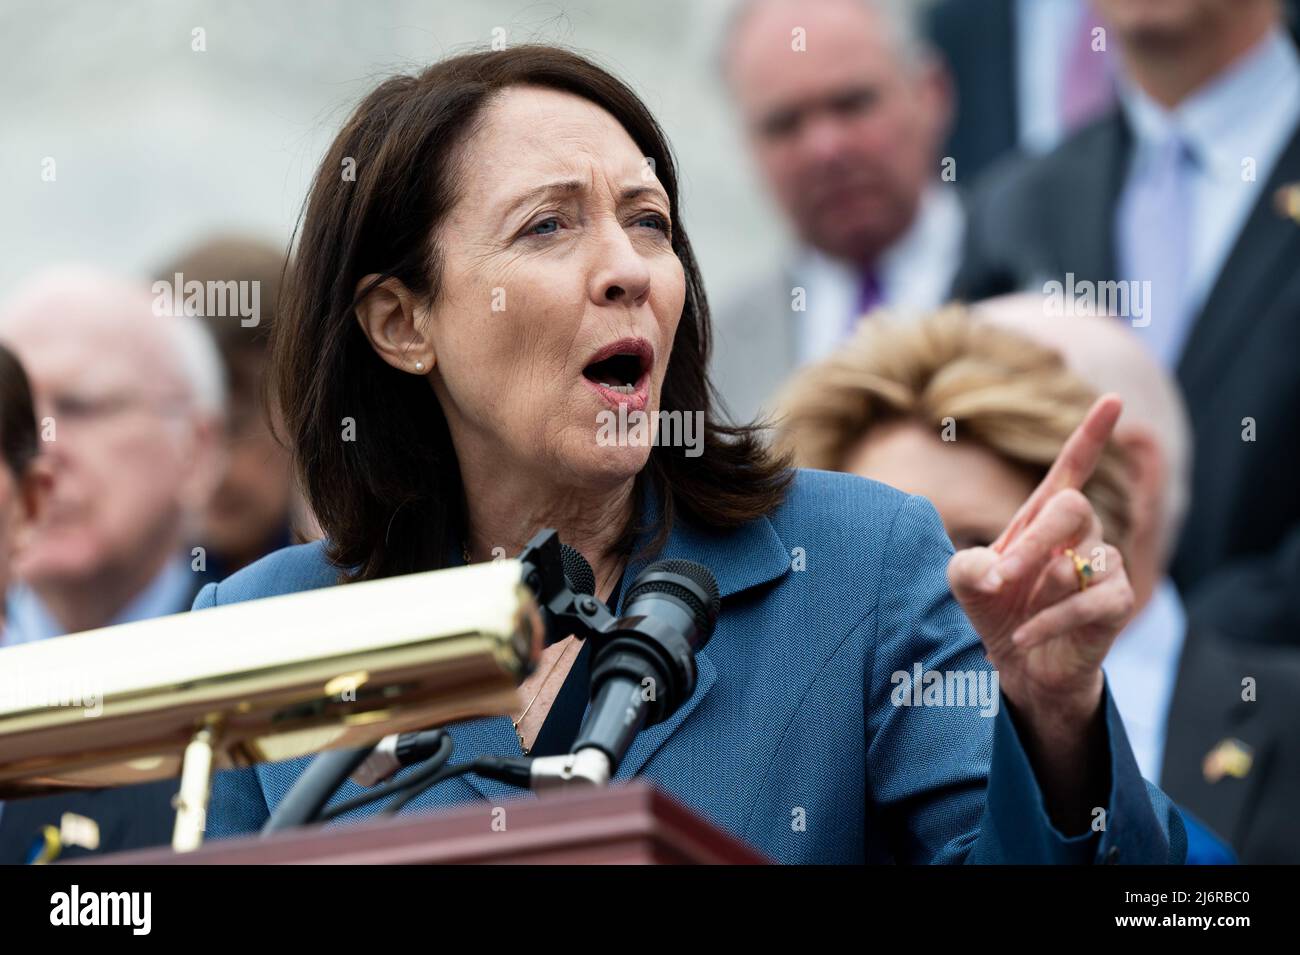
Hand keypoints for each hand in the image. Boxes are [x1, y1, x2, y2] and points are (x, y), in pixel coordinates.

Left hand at [947, 395, 1134, 764]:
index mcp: (1044, 516)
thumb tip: (1001, 574)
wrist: (1017, 664)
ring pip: (1080, 560)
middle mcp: (1081, 533)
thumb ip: (969, 565)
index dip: (1091, 434)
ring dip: (1038, 589)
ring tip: (1013, 615)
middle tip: (1002, 576)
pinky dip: (1048, 622)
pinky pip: (1090, 603)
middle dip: (1033, 541)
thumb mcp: (965, 581)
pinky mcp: (1116, 604)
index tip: (1112, 399)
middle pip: (1073, 507)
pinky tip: (1023, 638)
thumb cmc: (995, 608)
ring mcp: (1103, 566)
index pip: (1073, 466)